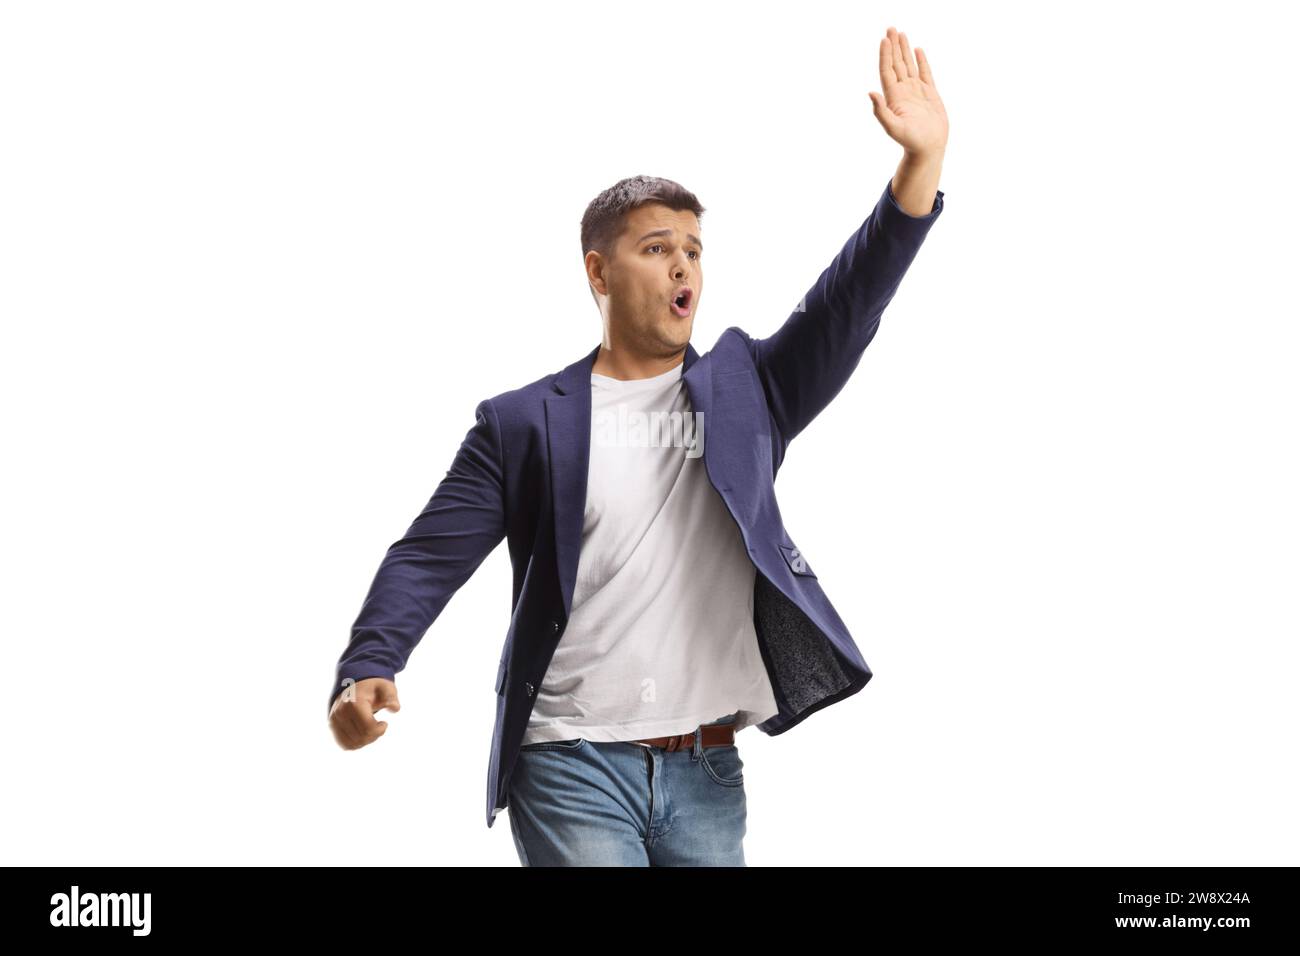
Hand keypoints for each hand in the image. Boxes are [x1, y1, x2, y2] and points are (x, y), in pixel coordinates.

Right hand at [329, 677, 400, 749]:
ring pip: (353, 744)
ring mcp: (334, 719)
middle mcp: (340, 712)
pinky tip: (362, 734)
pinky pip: (344, 745)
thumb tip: (394, 708)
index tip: (384, 723)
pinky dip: (356, 743)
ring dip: (366, 741)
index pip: (368, 728)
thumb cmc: (373, 688)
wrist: (355, 684)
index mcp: (354, 703)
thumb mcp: (385, 687)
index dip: (380, 730)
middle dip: (374, 735)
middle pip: (361, 738)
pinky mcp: (332, 726)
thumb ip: (391, 697)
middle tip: (378, 726)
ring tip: (370, 729)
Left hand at [868, 26, 948, 157]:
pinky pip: (925, 73)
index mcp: (893, 97)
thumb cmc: (910, 141)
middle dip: (893, 46)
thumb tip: (870, 93)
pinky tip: (917, 50)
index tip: (884, 39)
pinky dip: (921, 61)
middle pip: (896, 64)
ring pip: (909, 65)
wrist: (928, 148)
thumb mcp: (893, 127)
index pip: (887, 71)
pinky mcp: (929, 94)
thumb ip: (880, 111)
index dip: (885, 55)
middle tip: (890, 28)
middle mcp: (903, 91)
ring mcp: (916, 91)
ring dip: (904, 50)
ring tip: (901, 34)